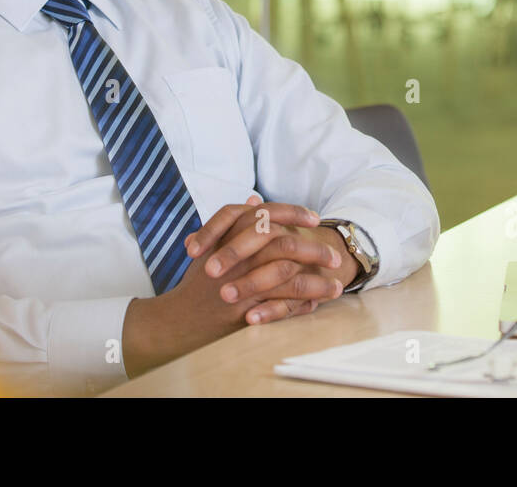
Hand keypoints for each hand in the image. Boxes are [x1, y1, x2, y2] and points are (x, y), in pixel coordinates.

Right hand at [122, 198, 334, 375]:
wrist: (178, 319)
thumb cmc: (197, 284)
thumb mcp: (212, 245)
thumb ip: (235, 221)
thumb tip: (254, 197)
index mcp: (228, 235)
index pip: (265, 214)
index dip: (293, 213)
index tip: (315, 218)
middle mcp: (236, 256)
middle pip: (283, 243)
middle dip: (314, 249)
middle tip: (334, 256)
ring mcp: (240, 281)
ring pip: (288, 275)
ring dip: (317, 281)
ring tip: (338, 285)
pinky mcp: (244, 307)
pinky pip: (282, 303)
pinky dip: (303, 303)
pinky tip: (319, 305)